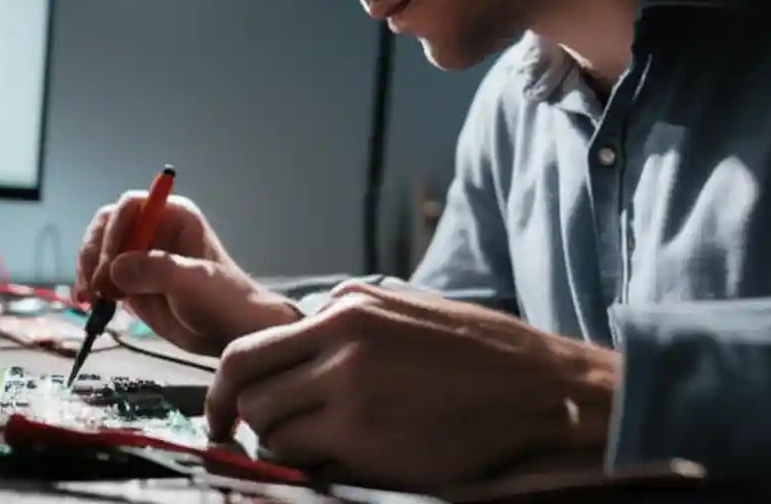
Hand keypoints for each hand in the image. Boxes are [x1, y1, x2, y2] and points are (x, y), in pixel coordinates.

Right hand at [74, 193, 300, 355]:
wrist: (231, 333)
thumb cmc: (222, 301)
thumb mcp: (193, 283)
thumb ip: (156, 271)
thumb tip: (113, 270)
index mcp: (172, 215)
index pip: (131, 206)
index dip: (115, 231)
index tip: (109, 266)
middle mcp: (152, 228)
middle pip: (107, 224)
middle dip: (95, 252)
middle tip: (95, 286)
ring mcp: (138, 254)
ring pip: (98, 249)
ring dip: (87, 270)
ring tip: (90, 299)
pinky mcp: (130, 280)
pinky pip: (99, 274)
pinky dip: (90, 286)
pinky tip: (89, 304)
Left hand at [205, 282, 620, 491]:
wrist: (546, 391)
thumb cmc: (482, 359)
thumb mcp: (406, 312)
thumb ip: (347, 325)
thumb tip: (299, 350)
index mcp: (347, 305)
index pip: (252, 345)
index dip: (226, 387)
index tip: (223, 411)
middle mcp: (340, 337)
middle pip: (245, 383)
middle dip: (239, 416)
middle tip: (247, 437)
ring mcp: (350, 385)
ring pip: (268, 424)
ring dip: (278, 444)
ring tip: (316, 449)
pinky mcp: (364, 434)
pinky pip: (302, 456)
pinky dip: (307, 465)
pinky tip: (342, 463)